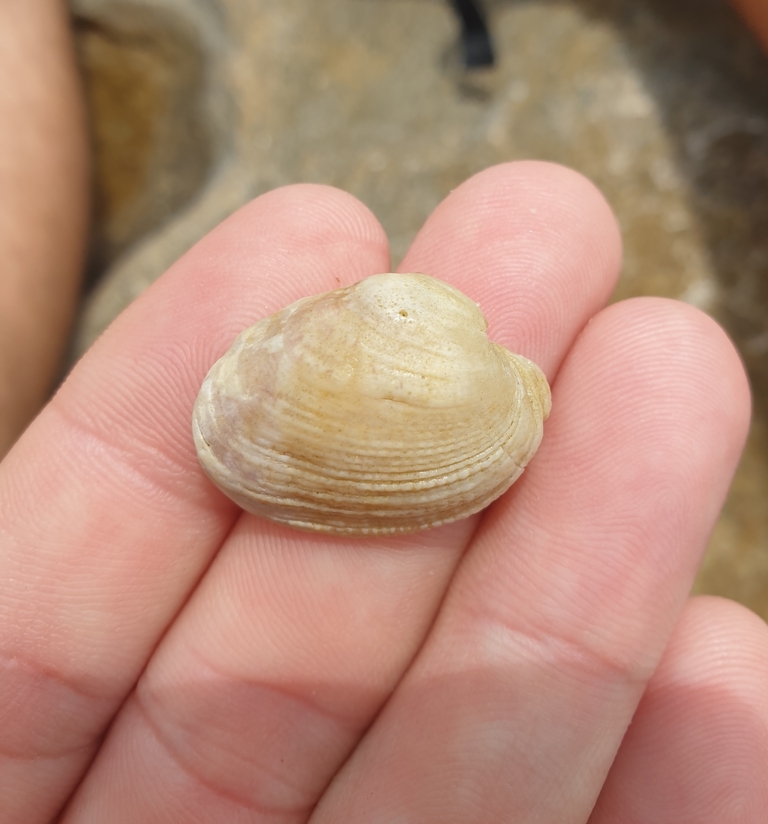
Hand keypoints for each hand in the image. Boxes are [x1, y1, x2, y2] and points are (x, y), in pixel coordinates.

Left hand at [1, 162, 763, 823]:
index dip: (198, 397)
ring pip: (463, 746)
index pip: (76, 578)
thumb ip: (24, 595)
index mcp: (13, 773)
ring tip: (676, 362)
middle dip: (428, 435)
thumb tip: (211, 397)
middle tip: (549, 226)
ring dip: (582, 576)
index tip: (319, 231)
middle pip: (306, 638)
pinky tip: (735, 673)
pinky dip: (666, 798)